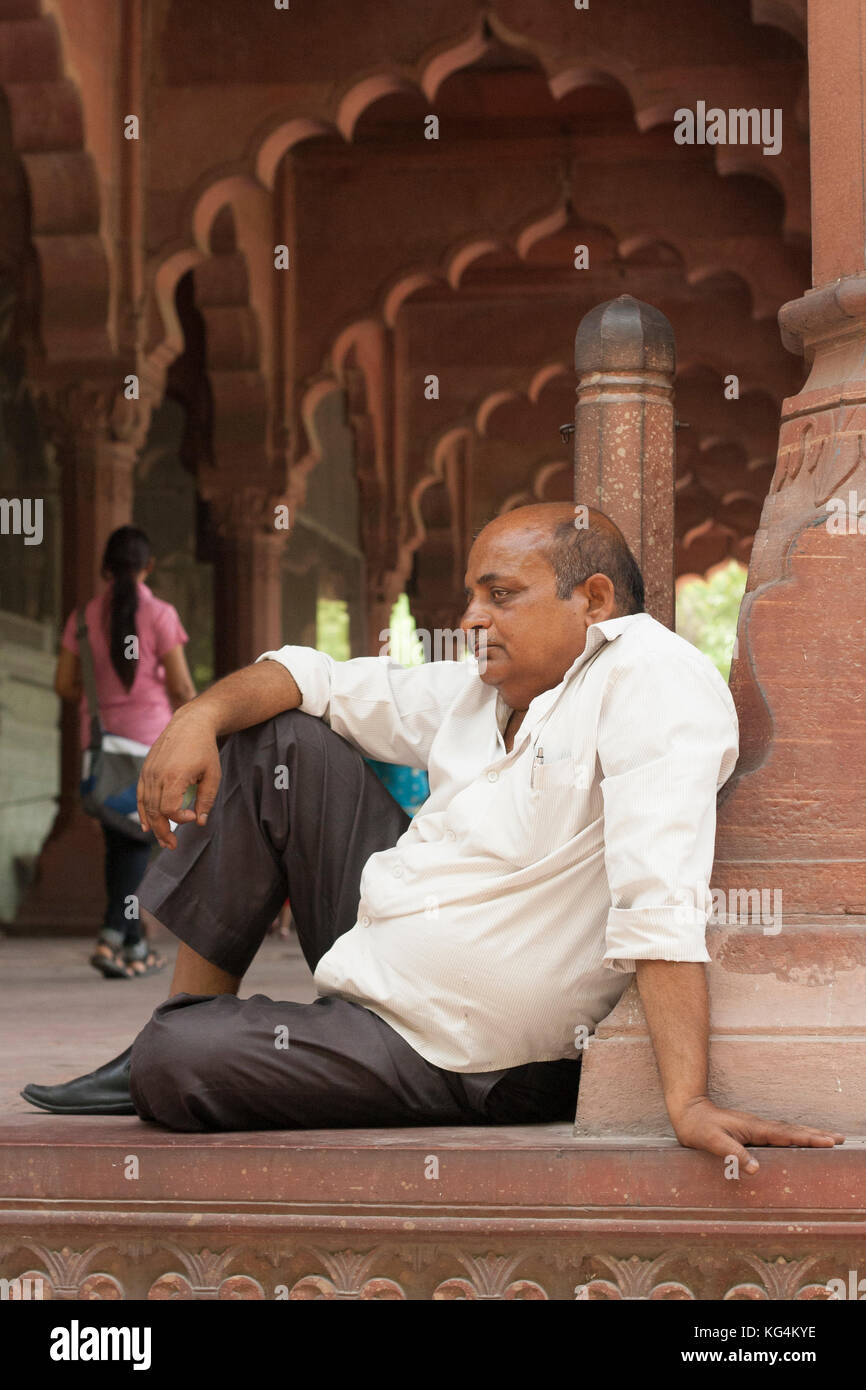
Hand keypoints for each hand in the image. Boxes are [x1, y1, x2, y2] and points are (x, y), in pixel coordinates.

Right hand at [138, 705, 221, 849]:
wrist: (190, 723)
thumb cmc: (205, 749)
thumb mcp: (213, 775)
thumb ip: (206, 800)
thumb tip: (200, 822)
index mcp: (174, 776)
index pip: (169, 809)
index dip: (179, 819)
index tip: (192, 816)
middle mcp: (157, 775)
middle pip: (155, 812)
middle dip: (162, 832)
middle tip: (172, 846)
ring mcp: (148, 772)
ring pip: (145, 806)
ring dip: (153, 826)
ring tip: (163, 840)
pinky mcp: (145, 770)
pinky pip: (140, 796)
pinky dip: (142, 812)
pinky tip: (146, 826)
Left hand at [671, 1096, 844, 1172]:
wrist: (687, 1111)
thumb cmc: (699, 1127)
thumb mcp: (714, 1142)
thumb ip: (734, 1154)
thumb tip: (758, 1170)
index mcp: (755, 1128)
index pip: (787, 1134)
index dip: (808, 1138)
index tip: (829, 1141)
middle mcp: (759, 1126)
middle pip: (793, 1130)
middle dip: (817, 1134)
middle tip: (841, 1138)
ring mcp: (756, 1127)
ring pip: (788, 1130)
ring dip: (809, 1134)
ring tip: (829, 1138)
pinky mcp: (752, 1131)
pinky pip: (780, 1134)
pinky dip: (795, 1136)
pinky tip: (799, 1141)